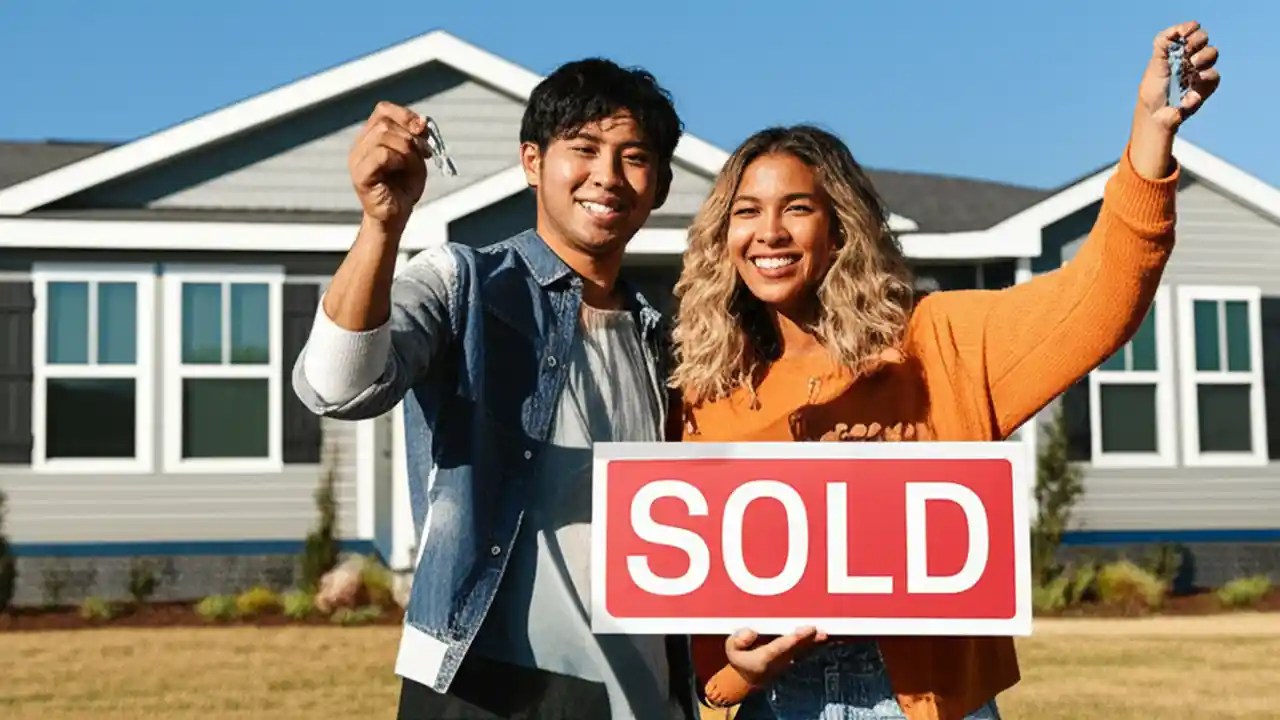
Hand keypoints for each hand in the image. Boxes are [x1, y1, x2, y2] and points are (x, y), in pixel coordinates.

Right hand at [348, 101, 430, 229]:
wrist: (396, 217)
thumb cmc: (404, 188)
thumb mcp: (416, 157)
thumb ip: (416, 138)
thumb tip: (421, 122)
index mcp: (371, 138)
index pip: (383, 110)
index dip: (405, 115)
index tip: (422, 129)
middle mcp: (360, 146)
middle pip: (385, 123)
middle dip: (411, 136)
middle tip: (424, 154)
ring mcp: (357, 160)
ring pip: (384, 135)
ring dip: (407, 149)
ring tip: (412, 167)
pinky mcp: (360, 175)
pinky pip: (381, 154)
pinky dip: (399, 160)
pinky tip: (401, 172)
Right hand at [724, 626, 828, 686]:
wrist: (748, 678)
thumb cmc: (740, 659)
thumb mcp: (730, 650)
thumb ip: (737, 640)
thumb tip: (751, 633)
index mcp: (762, 658)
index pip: (778, 648)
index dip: (790, 640)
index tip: (799, 633)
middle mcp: (778, 662)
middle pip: (794, 649)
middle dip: (804, 640)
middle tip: (816, 630)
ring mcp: (787, 662)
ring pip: (802, 651)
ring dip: (813, 642)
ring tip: (824, 633)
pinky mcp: (792, 659)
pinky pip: (804, 651)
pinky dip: (813, 644)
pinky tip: (823, 636)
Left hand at [1138, 21, 1220, 130]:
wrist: (1158, 115)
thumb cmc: (1152, 91)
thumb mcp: (1155, 65)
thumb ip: (1163, 45)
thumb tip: (1176, 31)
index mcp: (1175, 51)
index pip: (1187, 32)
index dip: (1188, 29)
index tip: (1185, 33)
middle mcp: (1188, 58)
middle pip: (1202, 38)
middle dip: (1196, 40)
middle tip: (1187, 51)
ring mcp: (1199, 71)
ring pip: (1212, 52)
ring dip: (1202, 57)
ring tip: (1191, 67)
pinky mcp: (1207, 85)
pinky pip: (1213, 75)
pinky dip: (1203, 79)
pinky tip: (1192, 87)